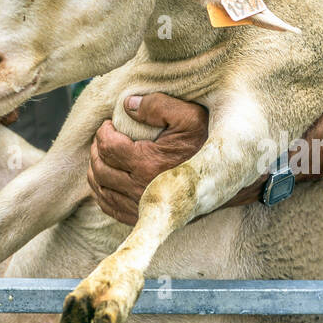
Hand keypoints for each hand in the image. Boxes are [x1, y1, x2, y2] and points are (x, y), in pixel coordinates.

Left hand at [87, 93, 208, 225]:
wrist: (227, 178)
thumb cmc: (208, 144)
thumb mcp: (189, 115)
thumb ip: (157, 104)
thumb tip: (127, 105)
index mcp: (148, 163)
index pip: (108, 146)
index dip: (103, 132)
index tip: (109, 123)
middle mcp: (141, 189)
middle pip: (100, 168)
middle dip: (97, 149)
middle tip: (103, 136)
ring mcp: (140, 207)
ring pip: (101, 189)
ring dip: (95, 169)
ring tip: (102, 153)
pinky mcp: (143, 217)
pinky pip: (110, 207)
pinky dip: (101, 191)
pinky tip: (106, 177)